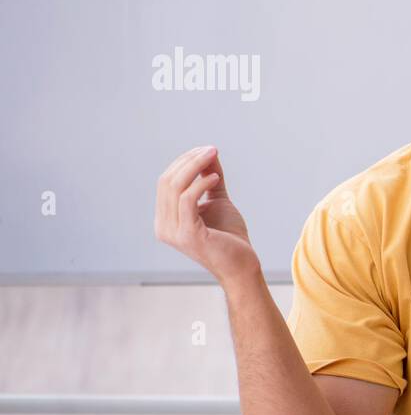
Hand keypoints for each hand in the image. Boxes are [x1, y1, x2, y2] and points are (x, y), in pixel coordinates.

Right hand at [154, 145, 260, 284]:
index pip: (166, 182)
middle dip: (189, 160)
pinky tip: (215, 178)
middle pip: (167, 182)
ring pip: (174, 187)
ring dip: (195, 166)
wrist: (242, 265)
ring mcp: (173, 232)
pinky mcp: (188, 235)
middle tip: (211, 149)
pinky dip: (200, 184)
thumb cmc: (230, 236)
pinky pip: (187, 200)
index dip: (183, 162)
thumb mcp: (217, 200)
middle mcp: (163, 226)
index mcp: (166, 218)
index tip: (206, 149)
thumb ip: (210, 178)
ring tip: (213, 157)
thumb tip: (208, 152)